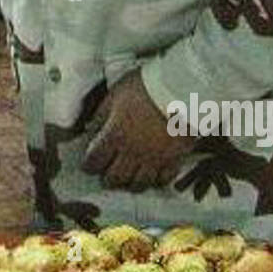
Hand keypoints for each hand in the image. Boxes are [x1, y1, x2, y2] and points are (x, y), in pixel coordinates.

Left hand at [80, 70, 195, 191]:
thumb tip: (90, 130)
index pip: (94, 162)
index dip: (88, 164)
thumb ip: (101, 115)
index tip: (89, 163)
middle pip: (115, 179)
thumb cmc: (147, 86)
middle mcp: (132, 152)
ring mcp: (154, 158)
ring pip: (139, 184)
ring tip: (130, 174)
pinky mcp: (175, 159)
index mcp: (115, 135)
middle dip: (108, 177)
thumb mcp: (116, 94)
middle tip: (108, 171)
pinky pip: (163, 180)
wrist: (183, 88)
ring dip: (131, 182)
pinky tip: (154, 173)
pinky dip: (156, 180)